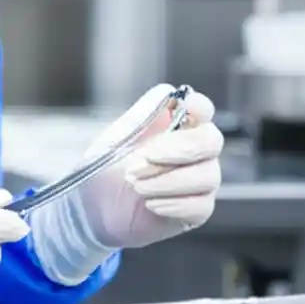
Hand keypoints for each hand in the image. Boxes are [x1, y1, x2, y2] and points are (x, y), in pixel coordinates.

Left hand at [29, 84, 222, 284]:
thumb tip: (167, 94)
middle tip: (146, 157)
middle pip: (211, 141)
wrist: (93, 209)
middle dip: (180, 149)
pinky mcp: (197, 209)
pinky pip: (202, 205)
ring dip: (168, 180)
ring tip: (136, 185)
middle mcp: (195, 150)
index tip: (185, 106)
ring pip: (207, 176)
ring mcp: (200, 179)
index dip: (199, 106)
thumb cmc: (104, 169)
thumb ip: (141, 117)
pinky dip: (175, 204)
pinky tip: (150, 204)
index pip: (203, 109)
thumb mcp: (114, 139)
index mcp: (177, 125)